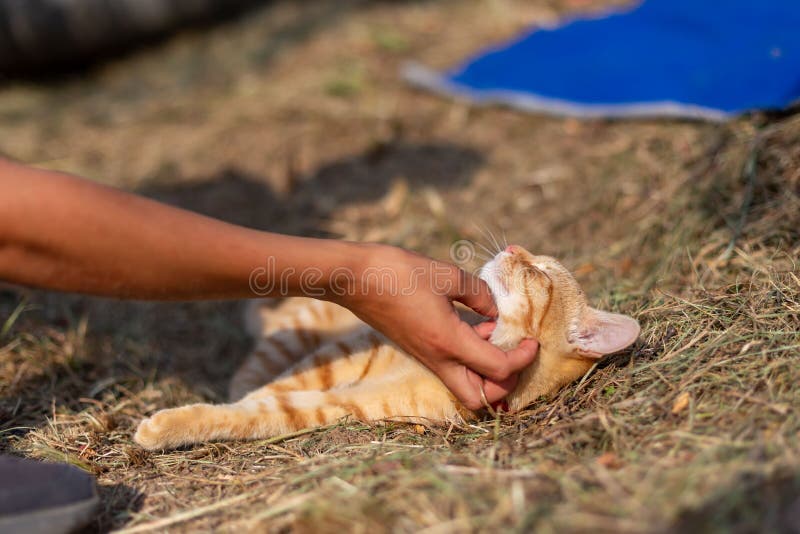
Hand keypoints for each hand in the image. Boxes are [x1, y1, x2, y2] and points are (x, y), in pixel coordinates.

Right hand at [336, 244, 538, 409]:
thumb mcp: (446, 274)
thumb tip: (495, 309)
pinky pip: (452, 370)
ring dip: (486, 373)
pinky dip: (470, 360)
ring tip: (492, 335)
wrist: (354, 278)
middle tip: (513, 354)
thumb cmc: (398, 272)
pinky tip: (474, 327)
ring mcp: (426, 358)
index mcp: (449, 342)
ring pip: (465, 388)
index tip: (531, 340)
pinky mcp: (418, 350)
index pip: (498, 369)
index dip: (522, 359)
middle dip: (504, 385)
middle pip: (480, 399)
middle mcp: (438, 359)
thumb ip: (478, 293)